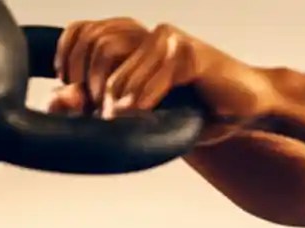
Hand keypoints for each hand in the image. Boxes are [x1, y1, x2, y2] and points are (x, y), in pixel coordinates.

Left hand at [49, 18, 274, 142]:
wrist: (249, 108)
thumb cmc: (198, 112)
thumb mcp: (141, 113)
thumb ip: (97, 105)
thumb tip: (56, 97)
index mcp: (135, 39)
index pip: (82, 31)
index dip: (67, 57)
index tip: (70, 88)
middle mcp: (149, 32)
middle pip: (96, 45)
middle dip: (90, 84)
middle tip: (104, 115)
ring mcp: (169, 39)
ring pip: (118, 61)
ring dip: (115, 97)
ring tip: (125, 119)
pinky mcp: (189, 52)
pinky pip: (150, 75)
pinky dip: (142, 99)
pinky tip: (145, 114)